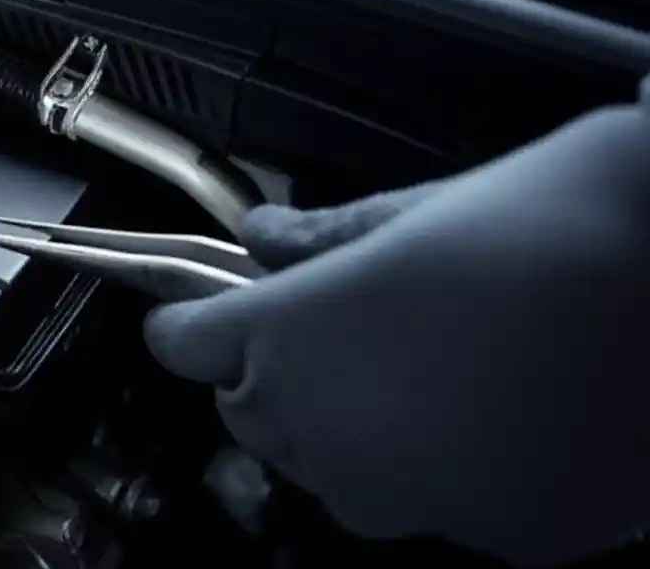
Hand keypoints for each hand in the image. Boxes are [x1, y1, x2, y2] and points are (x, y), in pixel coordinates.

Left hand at [145, 95, 649, 564]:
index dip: (192, 323)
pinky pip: (423, 502)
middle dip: (273, 369)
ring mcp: (404, 497)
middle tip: (346, 319)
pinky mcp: (488, 534)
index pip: (185, 344)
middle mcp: (327, 432)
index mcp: (291, 336)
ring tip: (432, 360)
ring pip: (328, 467)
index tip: (200, 314)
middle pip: (249, 410)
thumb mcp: (422, 207)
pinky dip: (436, 464)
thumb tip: (263, 235)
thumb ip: (325, 236)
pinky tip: (494, 408)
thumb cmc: (556, 221)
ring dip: (349, 423)